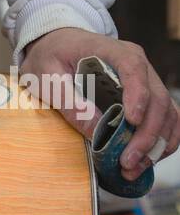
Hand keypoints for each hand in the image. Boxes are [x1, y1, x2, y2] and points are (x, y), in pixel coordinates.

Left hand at [21, 28, 179, 180]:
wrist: (59, 46)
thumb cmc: (53, 56)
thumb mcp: (47, 74)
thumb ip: (69, 100)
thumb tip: (97, 130)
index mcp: (113, 51)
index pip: (134, 68)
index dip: (138, 95)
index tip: (131, 121)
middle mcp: (139, 65)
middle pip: (157, 98)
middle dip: (146, 134)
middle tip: (127, 162)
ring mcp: (147, 82)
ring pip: (168, 113)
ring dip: (156, 144)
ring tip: (132, 169)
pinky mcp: (148, 98)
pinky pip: (168, 121)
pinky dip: (161, 142)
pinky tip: (145, 161)